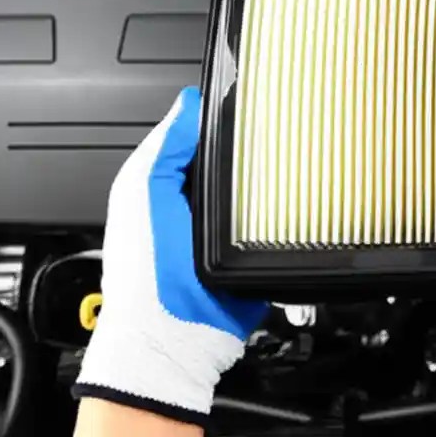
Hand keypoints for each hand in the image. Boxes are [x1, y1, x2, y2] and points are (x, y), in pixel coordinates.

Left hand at [73, 87, 267, 424]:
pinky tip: (292, 209)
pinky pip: (278, 230)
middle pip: (235, 163)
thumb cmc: (144, 272)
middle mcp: (197, 208)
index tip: (244, 100)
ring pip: (260, 194)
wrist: (171, 337)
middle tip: (272, 136)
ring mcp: (226, 235)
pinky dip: (285, 221)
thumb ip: (164, 146)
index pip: (199, 137)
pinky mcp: (253, 258)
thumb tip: (189, 102)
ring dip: (271, 187)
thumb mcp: (143, 190)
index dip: (219, 119)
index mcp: (167, 186)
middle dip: (250, 153)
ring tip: (285, 171)